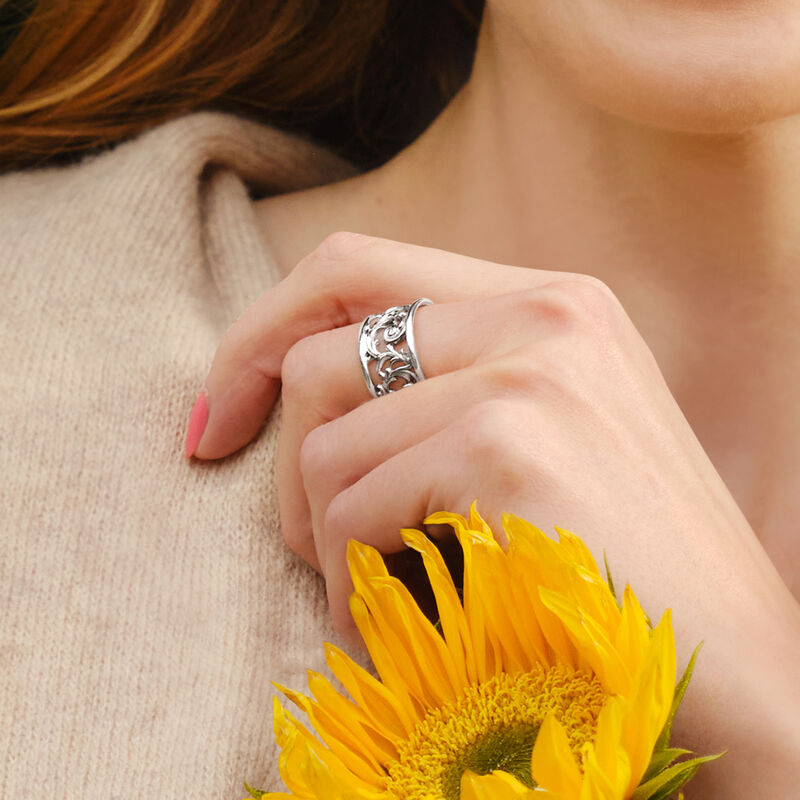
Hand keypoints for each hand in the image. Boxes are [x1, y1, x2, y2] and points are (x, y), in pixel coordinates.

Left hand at [188, 232, 799, 794]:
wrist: (746, 668)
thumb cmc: (620, 563)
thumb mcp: (541, 438)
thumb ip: (440, 388)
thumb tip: (297, 384)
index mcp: (550, 300)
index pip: (355, 267)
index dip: (262, 332)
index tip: (220, 417)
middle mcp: (545, 314)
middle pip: (320, 349)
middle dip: (278, 453)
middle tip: (302, 542)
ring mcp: (532, 375)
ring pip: (325, 440)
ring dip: (316, 534)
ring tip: (361, 593)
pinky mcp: (512, 452)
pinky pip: (352, 507)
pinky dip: (346, 584)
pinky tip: (387, 627)